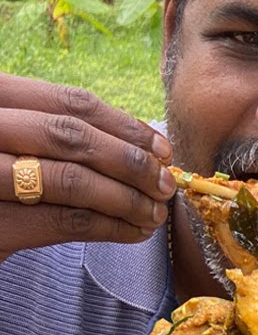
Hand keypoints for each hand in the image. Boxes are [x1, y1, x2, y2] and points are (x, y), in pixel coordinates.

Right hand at [0, 72, 177, 262]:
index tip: (161, 148)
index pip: (68, 102)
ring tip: (155, 213)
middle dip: (131, 162)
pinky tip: (133, 233)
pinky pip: (64, 221)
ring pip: (72, 180)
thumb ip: (54, 134)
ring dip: (127, 198)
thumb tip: (138, 142)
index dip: (124, 125)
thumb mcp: (12, 143)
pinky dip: (110, 227)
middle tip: (165, 184)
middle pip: (73, 137)